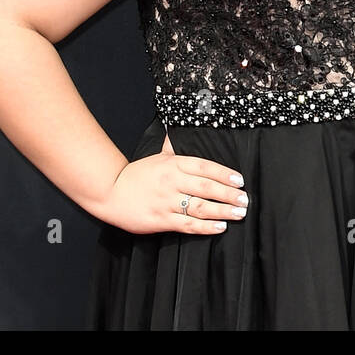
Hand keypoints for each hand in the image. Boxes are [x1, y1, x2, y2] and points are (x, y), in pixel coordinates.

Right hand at [92, 131, 248, 234]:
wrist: (109, 192)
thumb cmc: (137, 174)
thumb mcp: (158, 156)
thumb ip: (174, 146)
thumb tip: (182, 127)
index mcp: (174, 164)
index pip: (205, 167)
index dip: (225, 174)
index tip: (240, 180)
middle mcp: (172, 181)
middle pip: (206, 187)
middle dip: (229, 194)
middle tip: (245, 200)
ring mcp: (166, 202)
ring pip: (200, 207)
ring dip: (222, 211)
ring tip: (238, 213)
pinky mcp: (160, 220)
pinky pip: (187, 224)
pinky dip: (205, 227)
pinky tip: (220, 227)